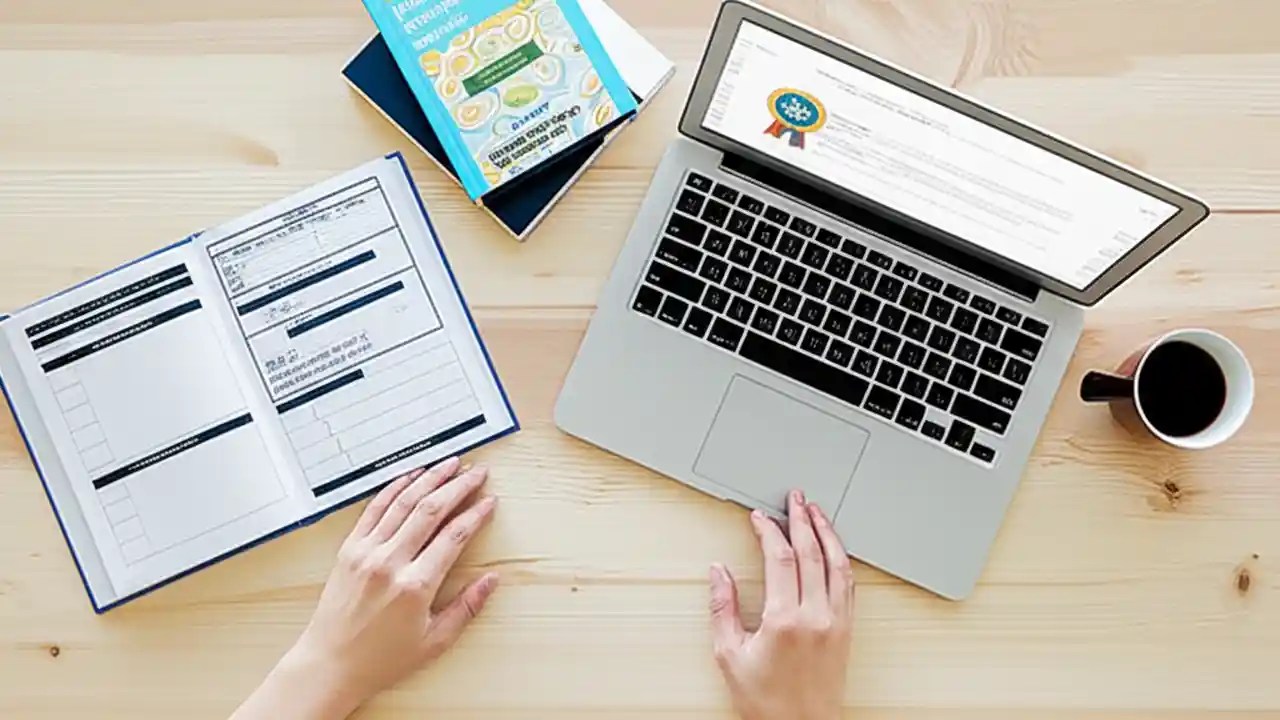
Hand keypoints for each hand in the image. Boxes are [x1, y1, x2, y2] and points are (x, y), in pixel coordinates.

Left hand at [231, 458, 498, 719]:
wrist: (330, 663)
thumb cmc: (382, 659)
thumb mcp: (434, 641)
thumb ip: (467, 608)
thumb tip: (491, 580)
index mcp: (415, 586)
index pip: (454, 536)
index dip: (475, 515)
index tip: (489, 502)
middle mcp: (389, 562)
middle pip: (431, 510)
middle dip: (458, 486)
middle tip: (478, 472)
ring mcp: (366, 552)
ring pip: (403, 502)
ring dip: (429, 478)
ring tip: (450, 464)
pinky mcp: (349, 549)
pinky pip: (374, 509)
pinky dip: (394, 488)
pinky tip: (412, 477)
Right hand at [709, 490, 854, 719]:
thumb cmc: (766, 703)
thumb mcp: (730, 656)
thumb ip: (722, 609)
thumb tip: (719, 573)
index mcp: (785, 619)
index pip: (781, 558)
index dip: (769, 531)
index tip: (759, 518)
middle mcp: (817, 617)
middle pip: (812, 553)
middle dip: (802, 520)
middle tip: (795, 498)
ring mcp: (837, 623)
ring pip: (838, 564)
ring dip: (827, 534)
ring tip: (817, 513)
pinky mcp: (847, 631)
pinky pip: (849, 584)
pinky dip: (841, 560)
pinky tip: (834, 550)